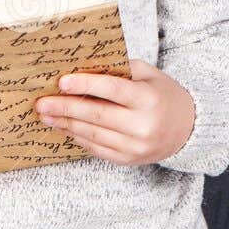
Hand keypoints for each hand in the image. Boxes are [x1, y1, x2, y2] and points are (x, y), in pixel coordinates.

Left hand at [35, 58, 194, 165]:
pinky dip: (77, 137)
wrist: (187, 129)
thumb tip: (82, 68)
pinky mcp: (127, 159)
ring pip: (92, 134)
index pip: (112, 90)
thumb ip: (120, 70)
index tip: (61, 82)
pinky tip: (63, 127)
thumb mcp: (149, 75)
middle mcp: (142, 126)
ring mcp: (135, 146)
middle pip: (96, 115)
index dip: (85, 85)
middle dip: (66, 108)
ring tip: (46, 115)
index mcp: (149, 99)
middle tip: (42, 102)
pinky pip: (96, 148)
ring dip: (65, 124)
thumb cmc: (163, 95)